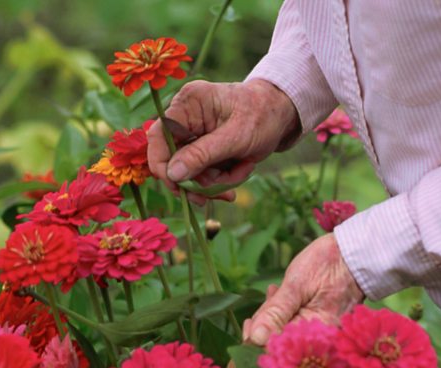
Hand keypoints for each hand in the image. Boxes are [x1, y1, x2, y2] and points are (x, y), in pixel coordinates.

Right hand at [147, 79, 299, 203]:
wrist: (282, 114)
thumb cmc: (263, 115)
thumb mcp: (236, 137)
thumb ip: (203, 155)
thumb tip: (172, 174)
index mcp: (188, 104)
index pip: (158, 136)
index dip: (163, 165)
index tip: (179, 187)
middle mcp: (185, 117)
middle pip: (173, 160)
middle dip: (198, 180)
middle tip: (223, 191)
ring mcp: (194, 134)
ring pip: (189, 172)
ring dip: (215, 182)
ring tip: (243, 172)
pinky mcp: (203, 148)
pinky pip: (203, 173)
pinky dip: (221, 179)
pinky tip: (242, 170)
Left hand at [244, 234, 364, 345]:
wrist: (355, 254)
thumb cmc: (329, 265)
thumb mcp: (297, 285)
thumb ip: (276, 313)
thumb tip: (254, 339)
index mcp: (314, 334)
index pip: (276, 350)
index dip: (257, 339)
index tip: (250, 322)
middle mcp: (320, 340)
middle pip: (280, 344)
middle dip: (267, 324)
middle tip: (270, 297)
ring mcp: (321, 334)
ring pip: (287, 334)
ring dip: (275, 316)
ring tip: (276, 292)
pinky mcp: (322, 326)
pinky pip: (298, 327)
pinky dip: (288, 314)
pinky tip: (284, 297)